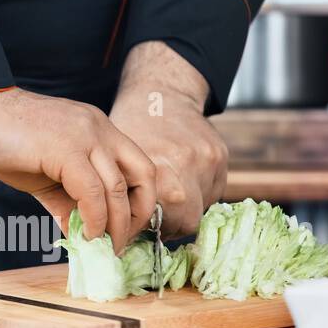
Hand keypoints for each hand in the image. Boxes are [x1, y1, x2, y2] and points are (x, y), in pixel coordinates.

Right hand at [0, 54, 154, 252]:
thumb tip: (81, 233)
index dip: (141, 202)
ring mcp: (86, 137)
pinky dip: (94, 219)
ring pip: (118, 188)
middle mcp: (100, 130)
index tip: (127, 229)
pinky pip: (92, 192)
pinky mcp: (66, 149)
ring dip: (115, 225)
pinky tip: (85, 234)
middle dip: (138, 217)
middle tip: (121, 243)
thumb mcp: (46, 173)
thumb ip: (67, 200)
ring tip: (104, 246)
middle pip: (143, 176)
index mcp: (100, 132)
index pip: (140, 168)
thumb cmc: (5, 138)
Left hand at [109, 42, 227, 237]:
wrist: (161, 93)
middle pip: (184, 223)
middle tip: (155, 219)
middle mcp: (183, 168)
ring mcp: (206, 162)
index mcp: (154, 171)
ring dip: (185, 210)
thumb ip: (118, 198)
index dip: (146, 232)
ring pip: (201, 209)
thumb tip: (107, 234)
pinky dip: (199, 194)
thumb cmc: (132, 129)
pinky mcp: (220, 157)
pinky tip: (184, 180)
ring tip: (168, 197)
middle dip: (169, 226)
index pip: (156, 225)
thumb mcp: (117, 161)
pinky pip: (213, 192)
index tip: (138, 231)